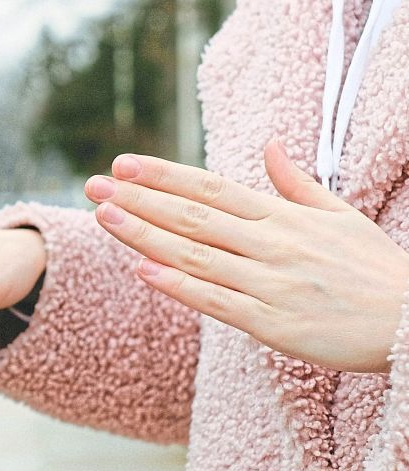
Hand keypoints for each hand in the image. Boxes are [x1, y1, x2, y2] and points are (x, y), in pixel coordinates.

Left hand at [84, 140, 408, 372]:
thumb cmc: (377, 270)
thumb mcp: (340, 215)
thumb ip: (296, 183)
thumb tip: (269, 145)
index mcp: (283, 217)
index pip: (211, 189)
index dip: (164, 176)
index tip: (123, 164)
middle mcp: (272, 245)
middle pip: (193, 217)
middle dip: (139, 200)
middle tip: (93, 186)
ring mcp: (271, 284)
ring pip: (196, 255)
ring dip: (145, 235)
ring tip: (104, 216)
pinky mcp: (275, 325)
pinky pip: (218, 302)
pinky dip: (179, 286)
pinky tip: (143, 271)